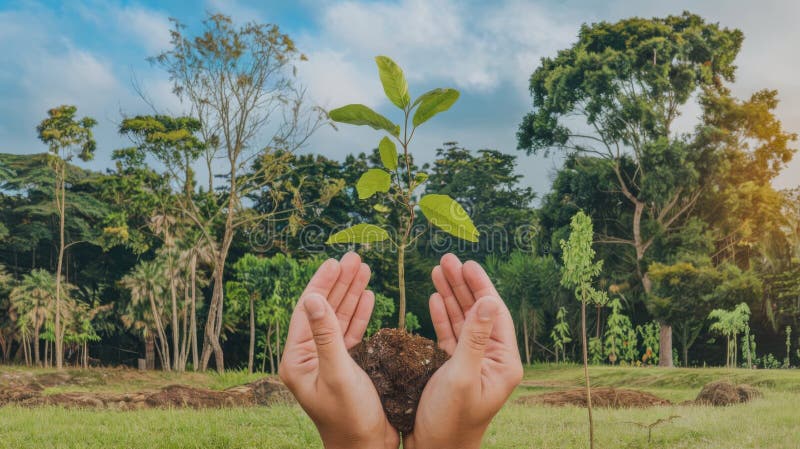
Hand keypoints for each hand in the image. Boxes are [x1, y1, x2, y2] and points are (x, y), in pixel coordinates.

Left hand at [279, 252, 398, 448]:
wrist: (366, 448)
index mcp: (297, 359)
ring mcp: (327, 361)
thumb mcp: (338, 373)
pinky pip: (351, 333)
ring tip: (364, 269)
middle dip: (339, 283)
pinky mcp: (346, 366)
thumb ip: (327, 335)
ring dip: (351, 294)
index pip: (308, 311)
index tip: (335, 261)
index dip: (322, 284)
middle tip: (354, 257)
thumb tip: (312, 298)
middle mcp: (309, 357)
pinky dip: (360, 314)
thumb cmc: (350, 417)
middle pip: (324, 310)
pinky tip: (368, 296)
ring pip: (339, 319)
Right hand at [404, 253, 522, 448]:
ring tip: (437, 270)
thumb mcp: (462, 376)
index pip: (494, 314)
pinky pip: (450, 335)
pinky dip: (441, 315)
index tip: (467, 264)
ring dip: (450, 295)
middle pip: (477, 312)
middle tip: (447, 259)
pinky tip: (434, 298)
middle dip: (462, 285)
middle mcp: (491, 360)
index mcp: (503, 362)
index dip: (480, 286)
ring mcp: (473, 363)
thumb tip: (489, 300)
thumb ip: (474, 338)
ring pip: (462, 320)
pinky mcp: (454, 368)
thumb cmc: (450, 420)